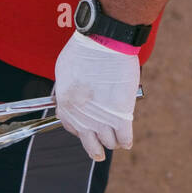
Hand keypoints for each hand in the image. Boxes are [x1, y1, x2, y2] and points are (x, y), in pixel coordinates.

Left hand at [53, 30, 140, 161]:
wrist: (105, 41)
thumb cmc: (84, 49)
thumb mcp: (65, 70)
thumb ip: (67, 90)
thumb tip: (71, 99)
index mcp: (66, 104)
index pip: (71, 127)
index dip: (80, 129)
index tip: (86, 129)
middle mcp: (82, 116)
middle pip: (90, 144)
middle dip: (95, 148)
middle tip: (99, 150)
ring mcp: (102, 117)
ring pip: (109, 142)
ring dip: (113, 140)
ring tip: (116, 135)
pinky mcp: (121, 115)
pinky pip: (125, 138)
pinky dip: (126, 140)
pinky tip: (127, 138)